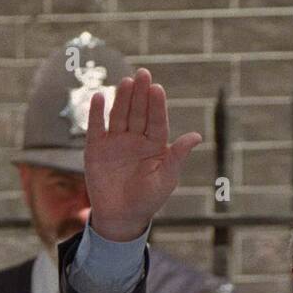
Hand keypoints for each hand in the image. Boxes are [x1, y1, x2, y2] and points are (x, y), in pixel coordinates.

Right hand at [84, 68, 201, 242]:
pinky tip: (100, 97)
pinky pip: (96, 127)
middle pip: (138, 112)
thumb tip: (196, 136)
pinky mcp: (95, 149)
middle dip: (140, 94)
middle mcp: (135, 138)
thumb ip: (177, 156)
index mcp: (155, 144)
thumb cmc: (147, 200)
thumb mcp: (165, 179)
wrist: (120, 217)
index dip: (156, 105)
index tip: (157, 89)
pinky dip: (96, 113)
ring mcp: (115, 142)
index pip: (156, 120)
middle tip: (143, 74)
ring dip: (122, 99)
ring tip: (126, 82)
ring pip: (119, 115)